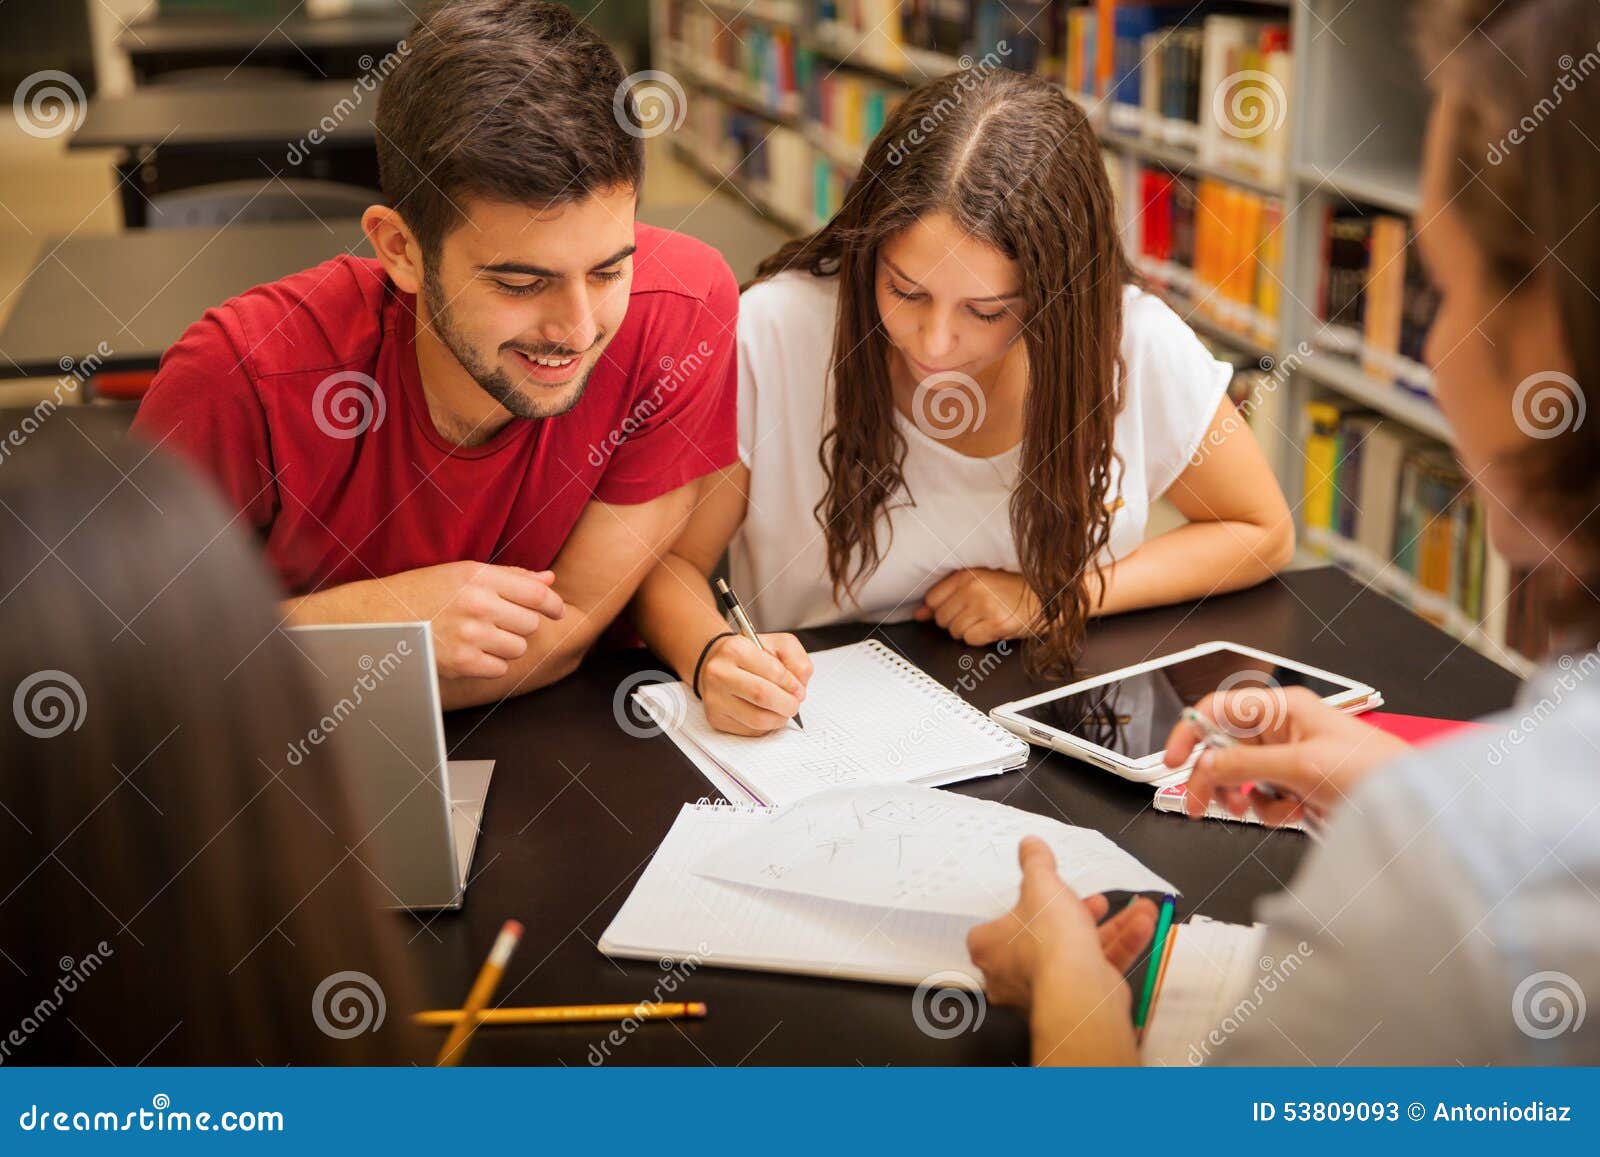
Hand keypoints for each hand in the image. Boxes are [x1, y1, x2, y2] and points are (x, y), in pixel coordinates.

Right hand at [380, 561, 564, 679]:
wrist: (378, 618)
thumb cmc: (424, 592)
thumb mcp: (463, 573)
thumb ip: (510, 577)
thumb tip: (549, 580)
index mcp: (479, 577)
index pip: (536, 594)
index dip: (554, 605)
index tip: (557, 611)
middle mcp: (477, 605)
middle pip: (530, 624)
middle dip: (521, 625)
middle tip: (500, 622)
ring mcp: (469, 635)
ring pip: (517, 648)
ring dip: (507, 646)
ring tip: (482, 636)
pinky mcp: (460, 663)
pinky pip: (499, 669)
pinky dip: (491, 664)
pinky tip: (473, 653)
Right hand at [698, 632, 812, 735]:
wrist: (717, 664)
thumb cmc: (749, 655)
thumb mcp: (777, 644)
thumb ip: (796, 660)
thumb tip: (799, 689)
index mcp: (736, 649)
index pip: (774, 672)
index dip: (793, 685)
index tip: (799, 690)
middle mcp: (720, 673)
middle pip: (762, 696)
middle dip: (787, 704)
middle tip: (794, 704)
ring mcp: (715, 698)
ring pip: (757, 719)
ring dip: (778, 719)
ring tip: (782, 710)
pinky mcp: (716, 718)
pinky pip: (749, 730)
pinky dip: (765, 726)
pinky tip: (766, 714)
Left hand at [914, 567, 1038, 645]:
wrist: (1045, 597)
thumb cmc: (1013, 588)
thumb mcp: (979, 582)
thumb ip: (946, 595)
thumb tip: (919, 614)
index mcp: (967, 574)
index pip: (932, 599)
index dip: (939, 608)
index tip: (952, 608)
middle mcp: (973, 589)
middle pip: (941, 618)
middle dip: (954, 621)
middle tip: (974, 614)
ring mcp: (985, 607)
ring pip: (955, 631)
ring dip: (968, 630)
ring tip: (985, 619)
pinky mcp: (997, 625)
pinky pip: (971, 640)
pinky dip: (980, 638)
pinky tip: (991, 627)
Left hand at [967, 837, 1156, 1012]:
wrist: (1078, 991)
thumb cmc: (1048, 937)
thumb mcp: (1041, 885)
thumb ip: (1036, 863)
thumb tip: (1029, 844)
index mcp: (989, 948)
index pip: (998, 925)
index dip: (1026, 906)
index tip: (1050, 893)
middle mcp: (1011, 975)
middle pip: (1046, 937)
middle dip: (1081, 913)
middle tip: (1098, 900)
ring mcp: (1046, 991)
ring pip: (1079, 952)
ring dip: (1113, 927)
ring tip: (1138, 908)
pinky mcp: (1077, 1001)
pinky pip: (1097, 968)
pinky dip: (1121, 946)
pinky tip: (1144, 925)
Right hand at [1163, 687, 1409, 824]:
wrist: (1411, 806)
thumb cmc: (1372, 772)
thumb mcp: (1299, 766)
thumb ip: (1243, 766)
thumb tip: (1204, 767)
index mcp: (1281, 708)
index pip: (1217, 709)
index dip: (1190, 732)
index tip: (1172, 761)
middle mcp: (1282, 730)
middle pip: (1223, 748)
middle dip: (1214, 776)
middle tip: (1201, 803)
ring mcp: (1290, 759)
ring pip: (1241, 777)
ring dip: (1246, 797)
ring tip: (1263, 808)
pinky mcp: (1298, 786)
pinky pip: (1263, 797)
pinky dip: (1270, 810)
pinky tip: (1293, 812)